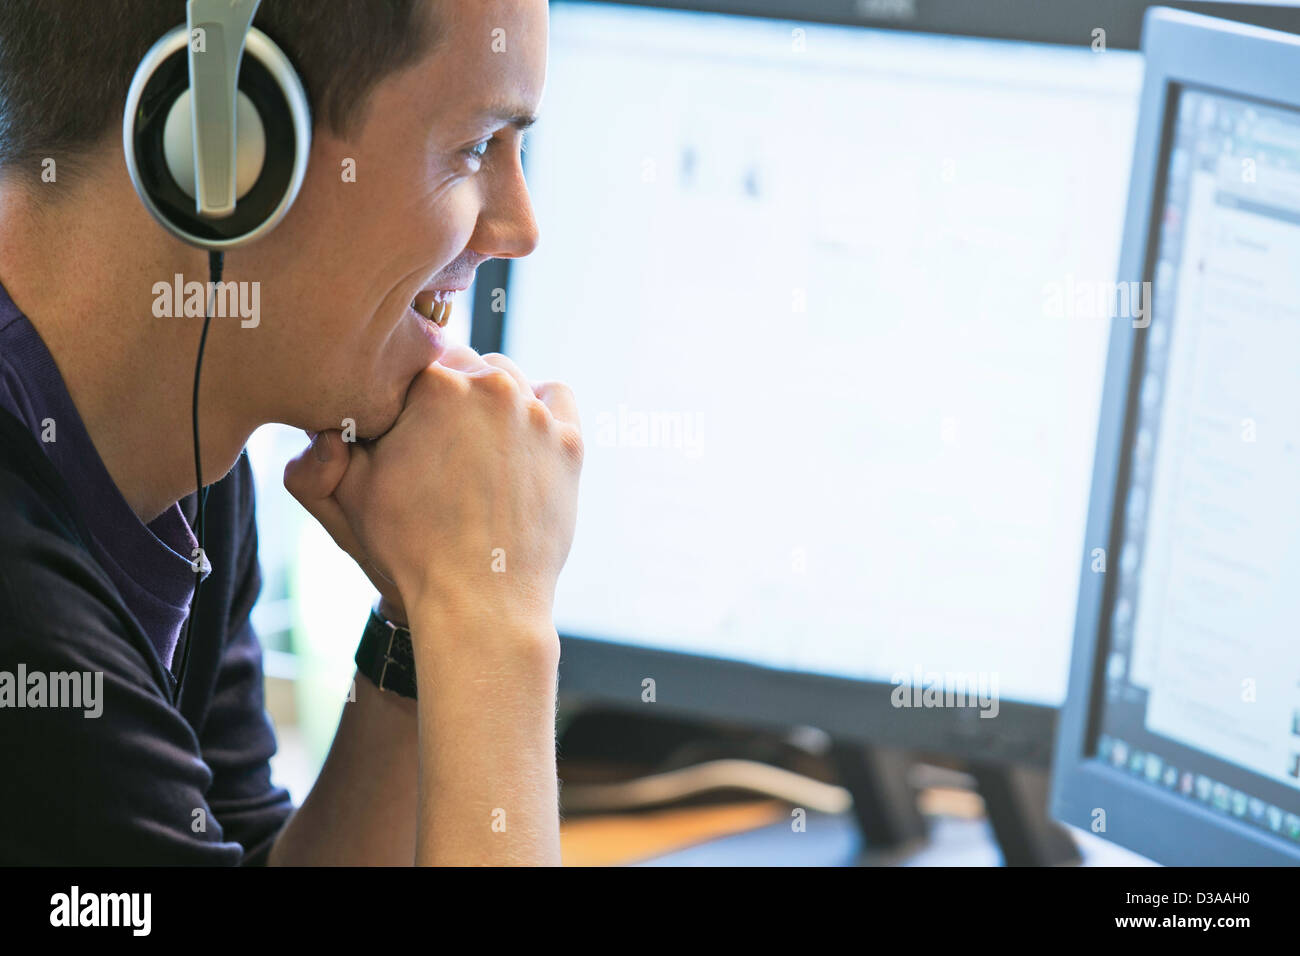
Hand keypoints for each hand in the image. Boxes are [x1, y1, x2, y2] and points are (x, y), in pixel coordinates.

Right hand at [286, 347, 580, 643]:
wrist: (478, 602)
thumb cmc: (409, 549)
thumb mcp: (348, 494)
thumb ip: (329, 442)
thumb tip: (328, 417)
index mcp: (435, 385)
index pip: (418, 358)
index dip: (408, 392)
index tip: (406, 422)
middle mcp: (491, 387)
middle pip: (466, 364)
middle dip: (449, 394)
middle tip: (439, 441)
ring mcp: (537, 414)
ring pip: (509, 379)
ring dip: (492, 400)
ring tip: (476, 446)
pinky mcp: (570, 442)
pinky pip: (555, 399)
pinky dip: (539, 410)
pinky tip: (519, 439)